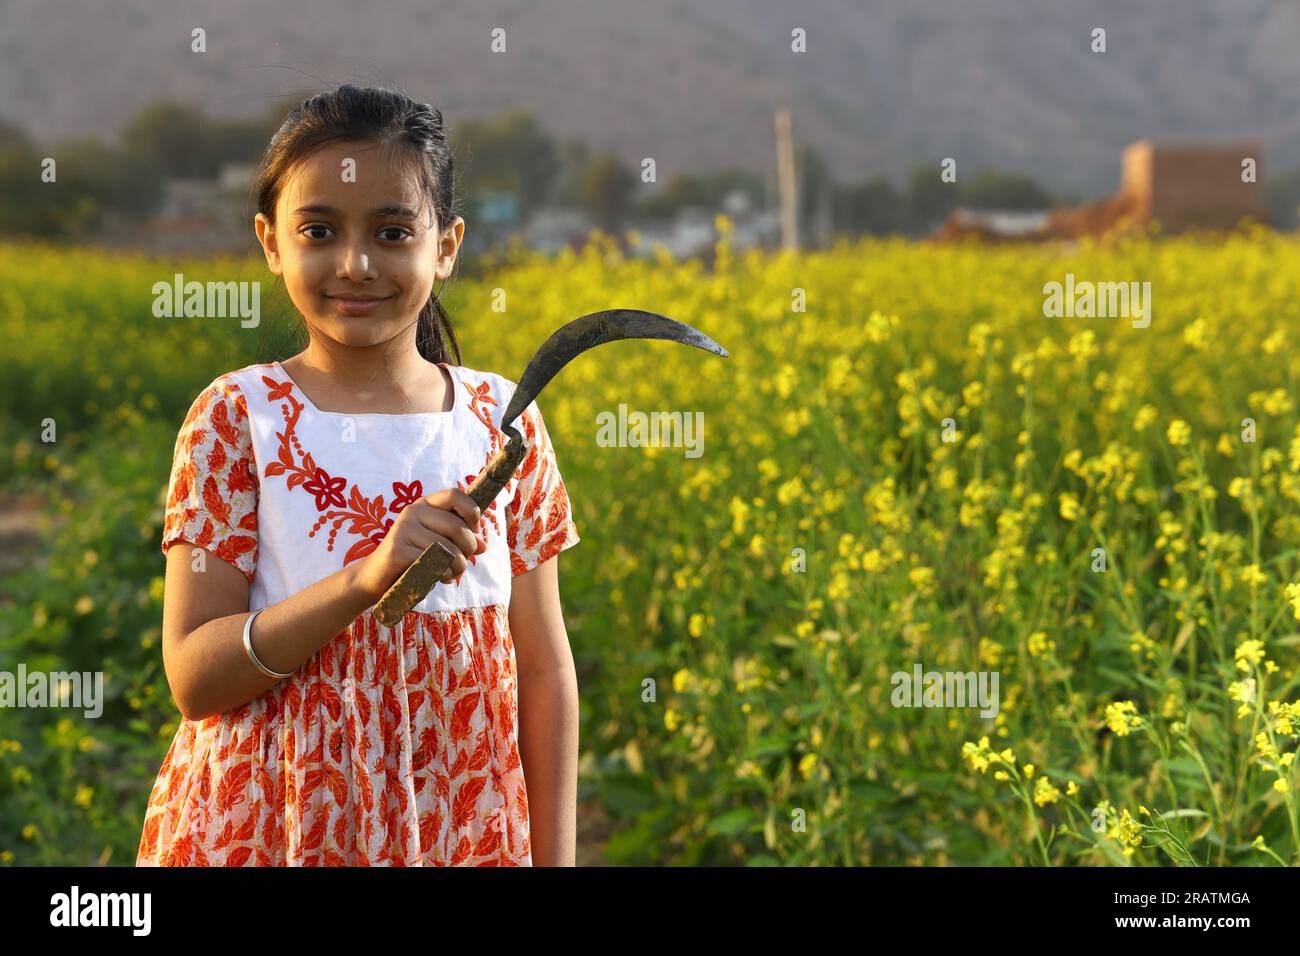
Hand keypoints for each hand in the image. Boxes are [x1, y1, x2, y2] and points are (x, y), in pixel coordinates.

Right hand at [353, 488, 487, 600]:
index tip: (475, 531)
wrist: (375, 577)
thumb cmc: (412, 558)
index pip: (455, 495)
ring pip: (448, 548)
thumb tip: (483, 545)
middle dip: (469, 549)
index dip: (471, 512)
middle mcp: (413, 512)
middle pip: (457, 526)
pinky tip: (441, 579)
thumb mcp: (438, 545)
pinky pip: (433, 562)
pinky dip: (444, 574)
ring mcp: (403, 529)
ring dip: (458, 566)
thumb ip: (459, 540)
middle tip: (464, 563)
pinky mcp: (397, 550)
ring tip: (453, 574)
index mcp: (424, 505)